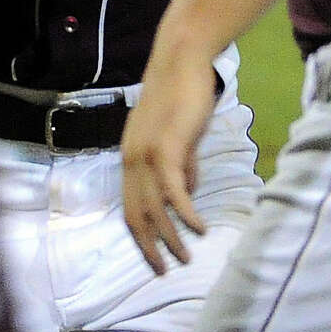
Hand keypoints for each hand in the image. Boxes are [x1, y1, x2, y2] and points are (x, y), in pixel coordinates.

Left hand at [121, 51, 216, 272]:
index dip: (142, 237)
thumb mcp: (177, 135)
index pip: (130, 208)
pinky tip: (200, 227)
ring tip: (187, 257)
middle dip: (151, 249)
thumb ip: (181, 163)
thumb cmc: (182, 93)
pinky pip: (175, 192)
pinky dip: (187, 213)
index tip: (156, 259)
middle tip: (166, 272)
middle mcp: (131, 161)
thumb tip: (187, 192)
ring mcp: (147, 156)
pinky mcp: (166, 148)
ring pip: (155, 210)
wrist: (181, 59)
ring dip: (171, 238)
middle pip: (137, 217)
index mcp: (130, 159)